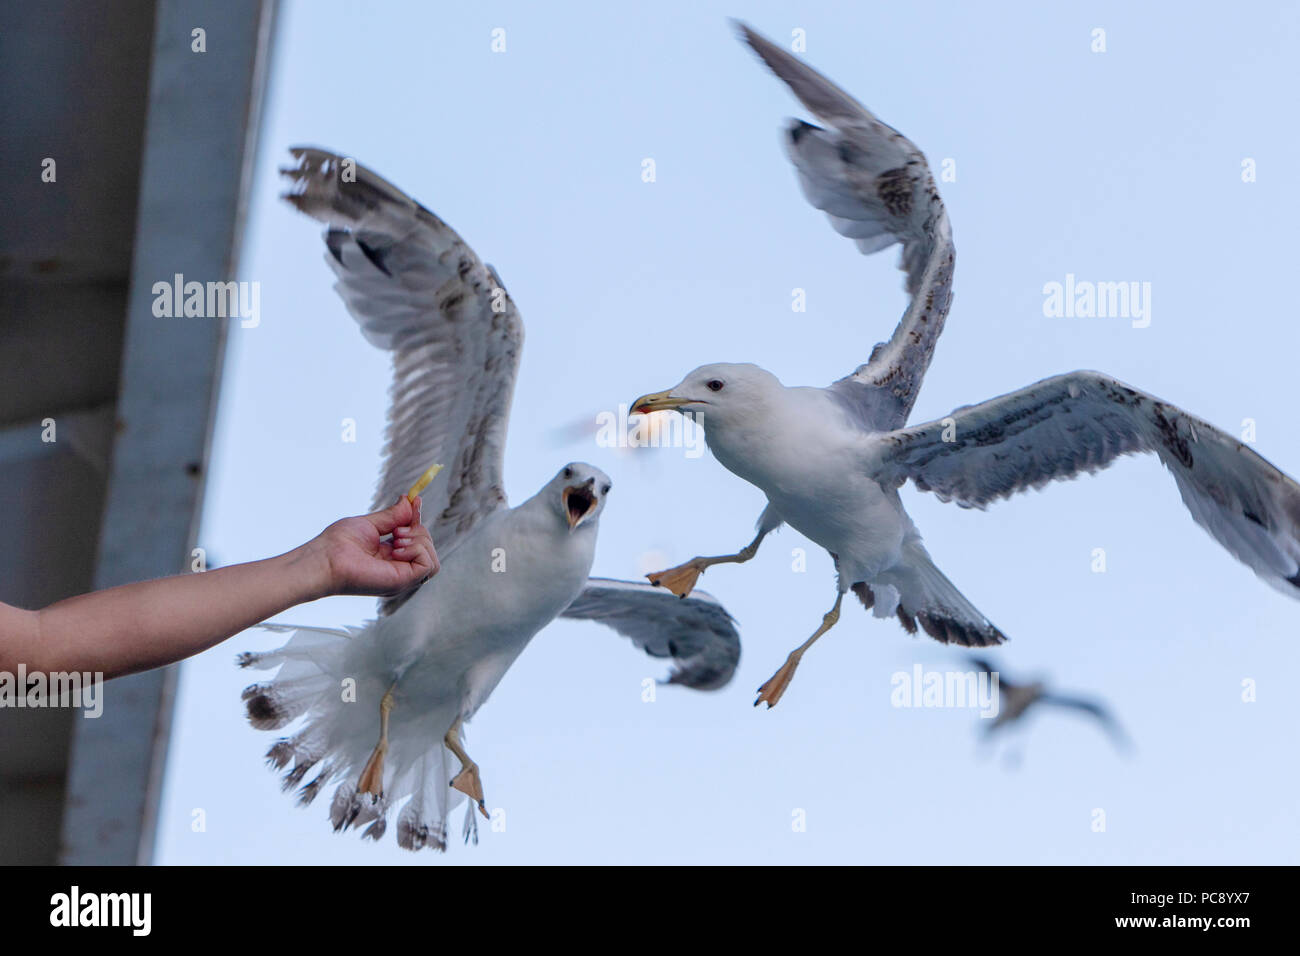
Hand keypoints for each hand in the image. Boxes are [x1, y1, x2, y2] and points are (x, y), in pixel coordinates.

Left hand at [311, 496, 439, 597]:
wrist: (325, 559)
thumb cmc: (338, 545)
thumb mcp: (370, 524)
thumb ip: (392, 516)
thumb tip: (409, 501)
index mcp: (390, 559)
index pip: (416, 540)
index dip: (418, 520)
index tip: (416, 500)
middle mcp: (398, 570)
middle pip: (428, 548)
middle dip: (418, 530)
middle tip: (396, 530)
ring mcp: (402, 578)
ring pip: (432, 558)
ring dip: (419, 541)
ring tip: (396, 539)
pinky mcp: (403, 581)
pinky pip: (428, 565)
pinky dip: (418, 550)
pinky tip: (397, 548)